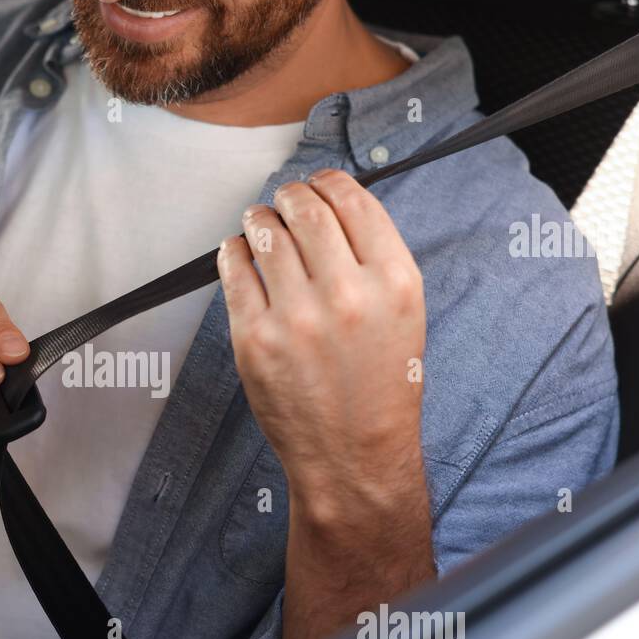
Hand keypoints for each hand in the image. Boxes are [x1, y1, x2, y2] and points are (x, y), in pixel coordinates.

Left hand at [216, 169, 426, 519]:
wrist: (353, 456)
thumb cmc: (380, 387)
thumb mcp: (404, 315)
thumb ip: (373, 260)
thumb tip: (331, 208)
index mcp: (395, 283)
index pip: (353, 201)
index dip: (329, 183)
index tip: (318, 184)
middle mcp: (348, 295)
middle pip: (306, 209)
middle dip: (290, 196)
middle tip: (284, 201)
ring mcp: (297, 317)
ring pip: (266, 232)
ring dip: (260, 219)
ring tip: (261, 224)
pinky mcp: (254, 338)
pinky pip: (233, 268)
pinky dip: (234, 252)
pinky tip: (240, 254)